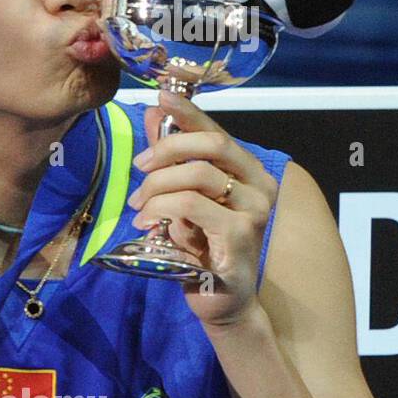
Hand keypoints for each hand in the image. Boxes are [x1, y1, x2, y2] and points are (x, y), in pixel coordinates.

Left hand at [127, 90, 279, 327]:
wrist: (221, 302)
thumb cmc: (201, 249)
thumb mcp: (181, 200)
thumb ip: (170, 160)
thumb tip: (153, 114)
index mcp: (247, 172)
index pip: (217, 131)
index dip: (188, 111)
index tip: (160, 96)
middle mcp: (260, 186)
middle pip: (212, 145)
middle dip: (166, 150)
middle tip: (138, 168)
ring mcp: (255, 211)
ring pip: (197, 176)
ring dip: (156, 187)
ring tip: (138, 208)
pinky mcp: (240, 236)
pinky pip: (192, 206)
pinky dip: (161, 210)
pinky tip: (148, 224)